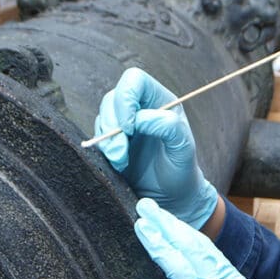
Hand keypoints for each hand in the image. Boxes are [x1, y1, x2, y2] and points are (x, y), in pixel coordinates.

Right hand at [94, 68, 217, 229]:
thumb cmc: (181, 171)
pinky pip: (97, 137)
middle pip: (112, 98)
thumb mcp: (183, 149)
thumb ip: (168, 127)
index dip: (125, 98)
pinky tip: (118, 164)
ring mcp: (123, 124)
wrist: (171, 198)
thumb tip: (142, 118)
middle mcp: (139, 108)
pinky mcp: (111, 142)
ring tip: (122, 161)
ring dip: (107, 140)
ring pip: (102, 117)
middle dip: (112, 125)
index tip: (129, 128)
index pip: (134, 80)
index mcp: (159, 101)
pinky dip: (103, 150)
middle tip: (121, 152)